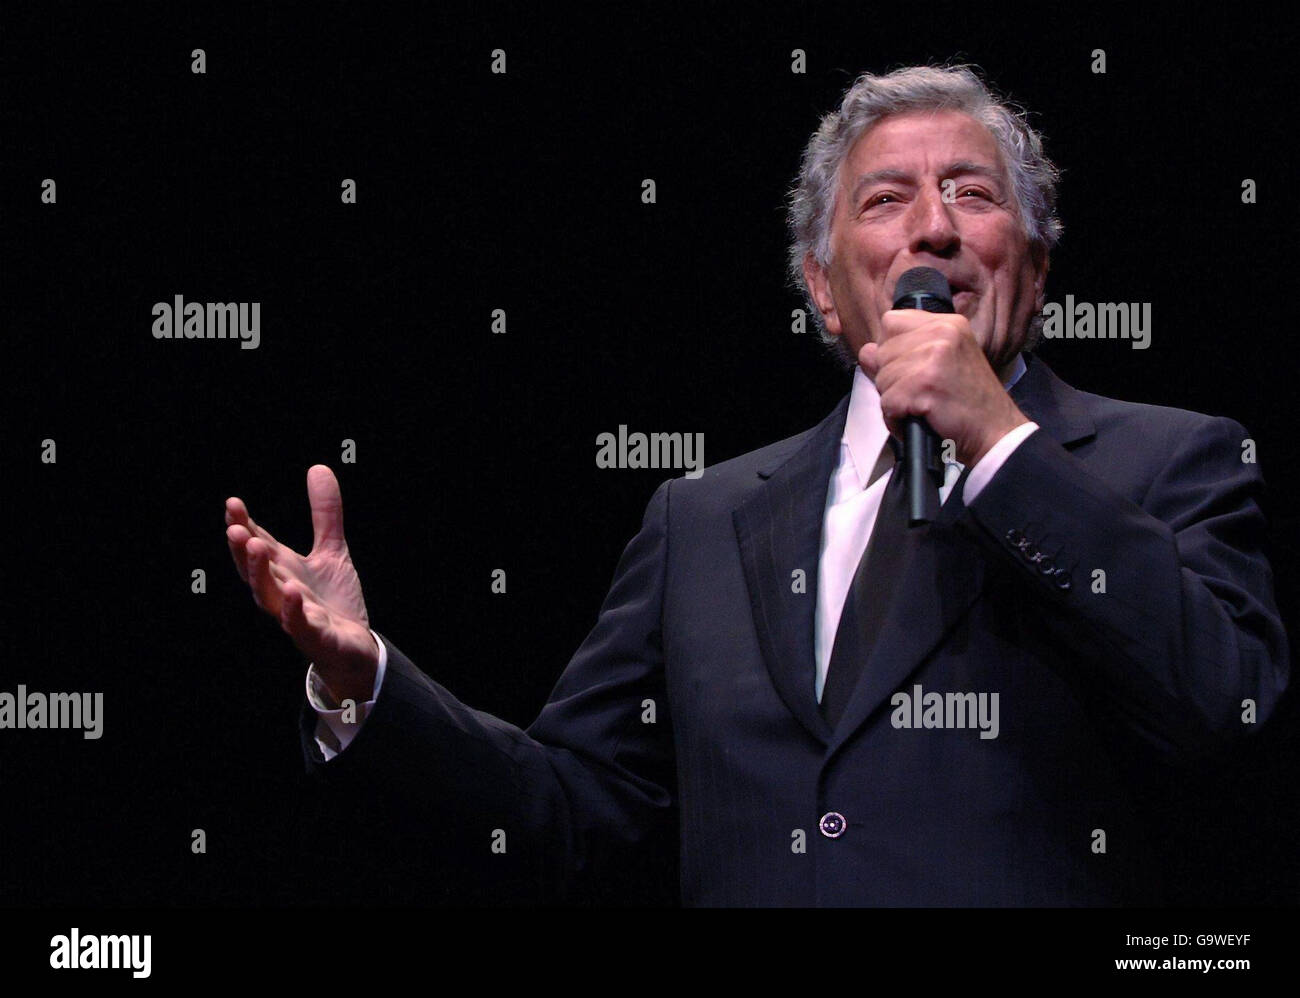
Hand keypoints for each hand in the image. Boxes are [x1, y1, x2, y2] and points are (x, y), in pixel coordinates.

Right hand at [225, 465, 378, 704]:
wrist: (354, 648)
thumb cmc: (333, 602)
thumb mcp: (332, 550)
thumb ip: (325, 513)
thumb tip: (318, 467)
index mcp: (282, 571)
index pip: (258, 546)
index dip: (243, 526)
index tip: (232, 503)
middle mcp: (283, 593)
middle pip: (255, 572)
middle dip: (243, 551)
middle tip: (234, 528)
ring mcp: (297, 617)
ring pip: (270, 598)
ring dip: (260, 575)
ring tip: (256, 547)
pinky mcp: (317, 637)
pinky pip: (300, 626)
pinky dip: (294, 611)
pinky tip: (292, 591)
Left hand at [859, 310, 1027, 466]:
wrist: (996, 432)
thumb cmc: (968, 404)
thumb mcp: (940, 365)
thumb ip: (901, 354)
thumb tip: (867, 351)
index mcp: (947, 323)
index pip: (891, 322)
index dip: (892, 350)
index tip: (913, 370)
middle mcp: (942, 332)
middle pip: (881, 351)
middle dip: (891, 379)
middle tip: (922, 393)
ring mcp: (933, 356)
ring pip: (881, 378)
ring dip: (895, 401)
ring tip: (923, 407)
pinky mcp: (925, 383)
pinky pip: (887, 402)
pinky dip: (897, 419)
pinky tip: (920, 419)